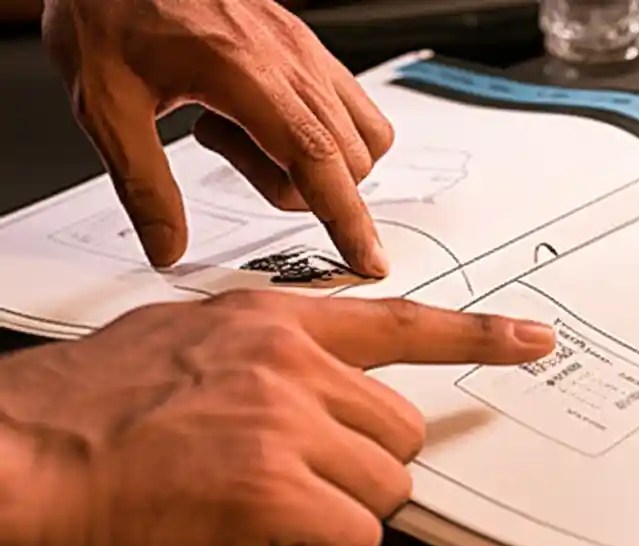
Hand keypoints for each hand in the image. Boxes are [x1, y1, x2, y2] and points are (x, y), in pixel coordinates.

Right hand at [0, 292, 555, 545]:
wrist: (14, 457)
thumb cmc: (82, 411)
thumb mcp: (183, 341)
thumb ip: (264, 353)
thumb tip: (314, 384)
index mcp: (273, 323)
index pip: (401, 323)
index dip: (478, 336)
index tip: (530, 339)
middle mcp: (292, 365)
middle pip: (401, 431)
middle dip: (362, 467)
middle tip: (296, 479)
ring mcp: (288, 424)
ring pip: (386, 487)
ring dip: (338, 512)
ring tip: (264, 508)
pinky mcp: (276, 489)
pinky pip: (354, 537)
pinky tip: (266, 539)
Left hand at [41, 0, 392, 275]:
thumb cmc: (109, 7)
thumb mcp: (104, 104)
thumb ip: (142, 184)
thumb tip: (166, 245)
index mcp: (244, 74)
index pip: (319, 162)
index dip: (347, 220)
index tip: (367, 260)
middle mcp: (290, 58)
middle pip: (345, 159)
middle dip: (299, 186)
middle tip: (226, 151)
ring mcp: (304, 48)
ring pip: (361, 134)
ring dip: (319, 160)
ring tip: (245, 133)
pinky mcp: (304, 42)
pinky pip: (351, 104)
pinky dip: (324, 132)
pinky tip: (261, 116)